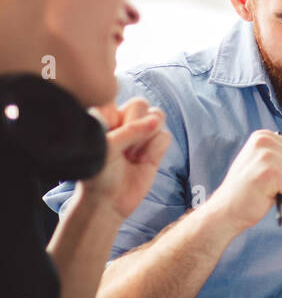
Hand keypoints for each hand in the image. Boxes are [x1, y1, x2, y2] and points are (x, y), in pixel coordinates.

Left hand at [81, 98, 171, 221]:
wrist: (108, 201)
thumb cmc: (98, 173)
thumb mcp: (108, 148)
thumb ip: (130, 130)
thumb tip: (156, 120)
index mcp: (103, 116)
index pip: (116, 96)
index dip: (116, 116)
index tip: (107, 135)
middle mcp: (122, 121)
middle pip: (141, 103)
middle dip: (134, 126)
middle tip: (122, 148)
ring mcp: (140, 133)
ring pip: (157, 116)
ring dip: (146, 138)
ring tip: (132, 155)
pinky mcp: (155, 146)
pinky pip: (166, 135)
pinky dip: (155, 149)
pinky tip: (142, 161)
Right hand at [204, 129, 281, 234]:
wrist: (226, 211)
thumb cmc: (250, 190)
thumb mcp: (269, 167)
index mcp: (264, 136)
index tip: (268, 176)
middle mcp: (264, 141)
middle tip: (266, 186)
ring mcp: (266, 157)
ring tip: (266, 191)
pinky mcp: (269, 174)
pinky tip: (267, 198)